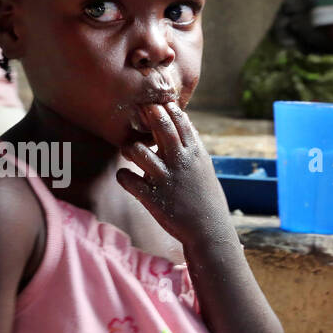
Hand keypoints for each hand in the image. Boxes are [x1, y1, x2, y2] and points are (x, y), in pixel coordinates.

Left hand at [115, 101, 232, 247]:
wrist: (209, 230)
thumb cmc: (205, 197)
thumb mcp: (203, 167)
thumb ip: (191, 146)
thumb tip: (183, 123)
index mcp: (195, 152)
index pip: (180, 120)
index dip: (166, 107)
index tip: (155, 102)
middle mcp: (181, 162)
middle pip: (162, 127)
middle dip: (149, 115)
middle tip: (137, 111)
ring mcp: (165, 179)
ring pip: (139, 152)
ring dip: (129, 148)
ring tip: (128, 151)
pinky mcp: (153, 198)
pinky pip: (128, 180)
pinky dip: (122, 176)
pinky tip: (126, 177)